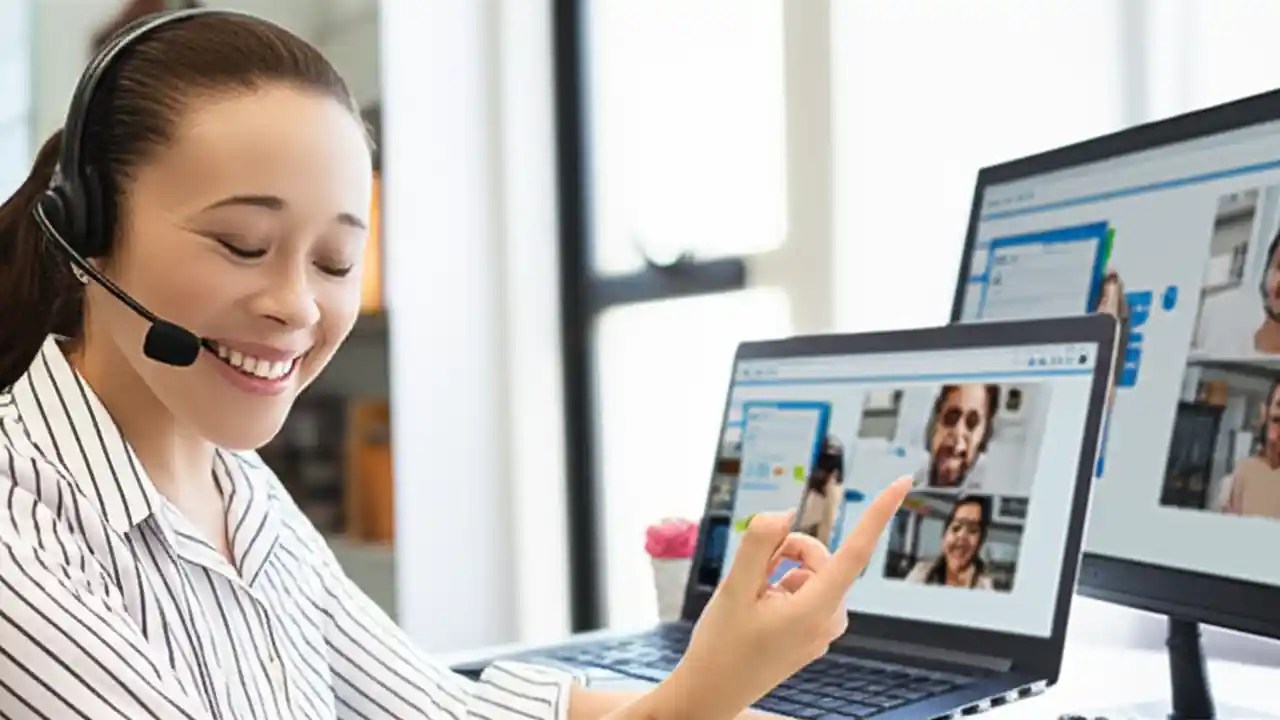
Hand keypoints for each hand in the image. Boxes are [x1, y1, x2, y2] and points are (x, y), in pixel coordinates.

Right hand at [656, 477, 911, 718]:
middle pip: (820, 557)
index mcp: (815, 609)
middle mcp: (830, 619)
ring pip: (812, 573)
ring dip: (780, 571)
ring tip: (750, 597)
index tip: (903, 481)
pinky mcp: (816, 632)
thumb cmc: (721, 644)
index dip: (879, 513)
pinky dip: (782, 587)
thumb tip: (786, 513)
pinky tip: (759, 608)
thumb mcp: (732, 588)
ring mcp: (825, 628)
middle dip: (786, 550)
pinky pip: (807, 591)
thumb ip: (759, 543)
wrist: (712, 692)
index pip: (856, 551)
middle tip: (751, 568)